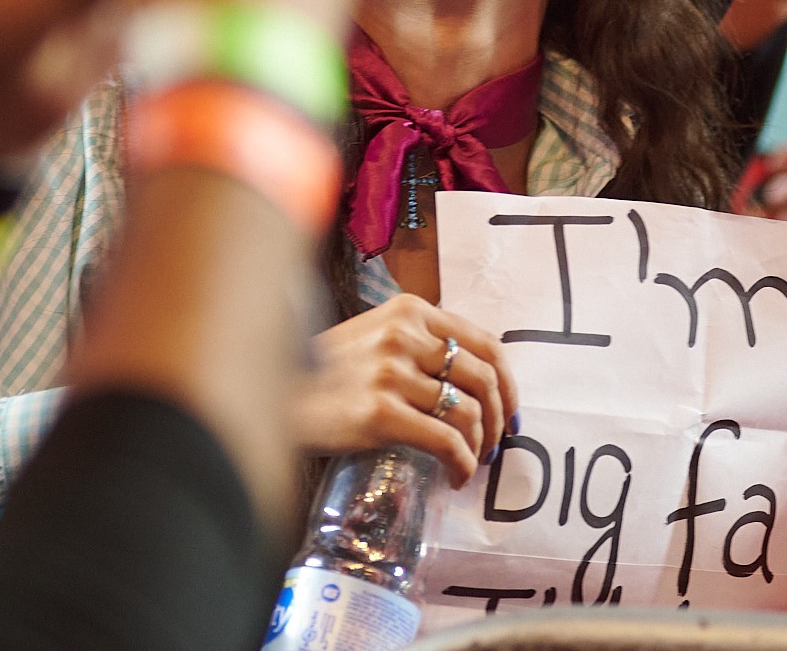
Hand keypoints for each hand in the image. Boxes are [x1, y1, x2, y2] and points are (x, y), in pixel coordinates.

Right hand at [290, 293, 521, 488]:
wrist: (276, 395)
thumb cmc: (326, 371)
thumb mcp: (374, 335)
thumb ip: (418, 343)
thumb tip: (475, 381)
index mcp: (409, 310)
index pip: (484, 342)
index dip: (508, 381)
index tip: (510, 409)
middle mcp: (404, 335)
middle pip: (484, 378)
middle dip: (499, 418)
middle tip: (494, 443)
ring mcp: (391, 373)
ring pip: (468, 412)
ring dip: (480, 445)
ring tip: (471, 461)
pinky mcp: (380, 413)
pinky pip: (446, 442)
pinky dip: (462, 464)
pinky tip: (455, 477)